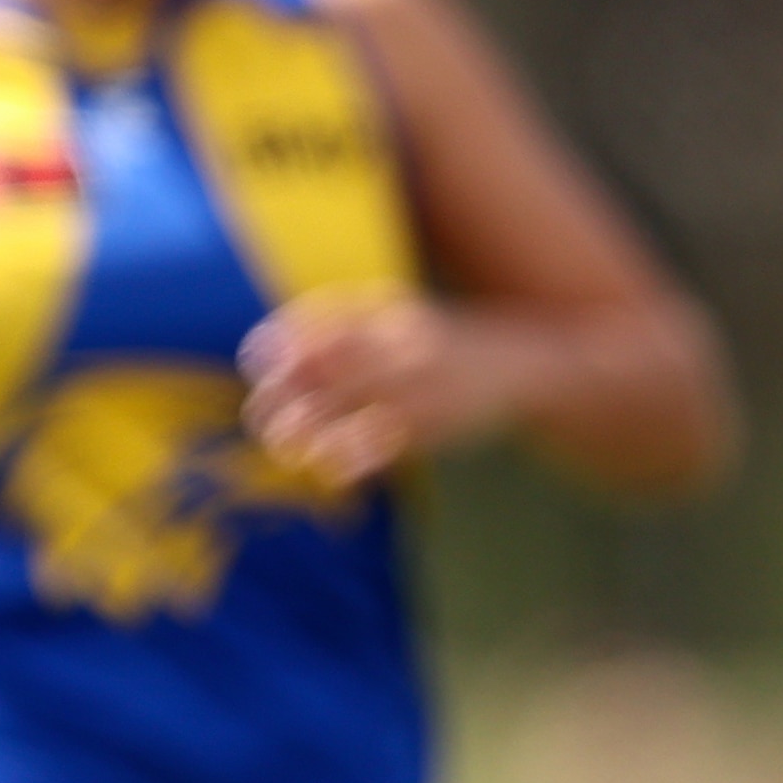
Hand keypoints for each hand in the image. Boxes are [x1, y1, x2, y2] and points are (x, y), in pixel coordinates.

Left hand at [239, 293, 531, 487]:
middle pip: (329, 367)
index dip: (282, 343)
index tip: (256, 363)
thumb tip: (275, 349)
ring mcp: (422, 384)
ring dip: (310, 428)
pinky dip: (352, 456)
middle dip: (286, 393)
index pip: (322, 324)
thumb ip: (346, 325)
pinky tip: (328, 469)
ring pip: (352, 407)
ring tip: (284, 446)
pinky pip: (386, 442)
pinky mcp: (438, 422)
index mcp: (391, 314)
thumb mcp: (400, 316)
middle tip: (260, 417)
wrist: (525, 363)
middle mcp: (403, 344)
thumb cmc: (447, 343)